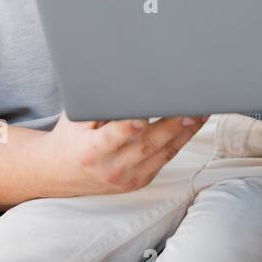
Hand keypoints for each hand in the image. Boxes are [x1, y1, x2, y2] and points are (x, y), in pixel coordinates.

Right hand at [37, 111, 207, 196]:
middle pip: (146, 145)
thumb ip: (98, 104)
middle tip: (190, 107)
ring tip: (201, 111)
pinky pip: (165, 158)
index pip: (112, 138)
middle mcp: (110, 168)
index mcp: (90, 152)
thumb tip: (124, 80)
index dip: (128, 127)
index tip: (143, 116)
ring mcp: (128, 178)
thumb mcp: (75, 118)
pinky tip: (193, 123)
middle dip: (171, 125)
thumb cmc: (71, 137)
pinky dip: (181, 140)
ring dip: (185, 132)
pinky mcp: (141, 180)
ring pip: (162, 153)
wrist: (60, 173)